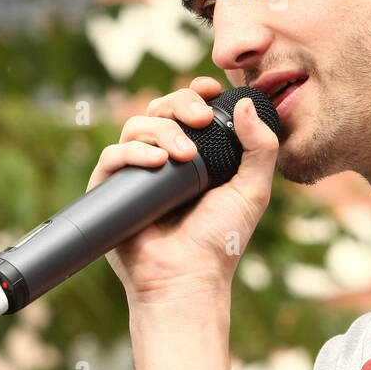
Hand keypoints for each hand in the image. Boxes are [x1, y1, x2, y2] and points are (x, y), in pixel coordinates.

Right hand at [87, 76, 280, 305]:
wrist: (189, 279)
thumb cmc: (221, 241)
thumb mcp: (253, 190)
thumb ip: (260, 147)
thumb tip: (247, 103)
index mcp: (194, 154)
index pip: (187, 109)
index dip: (196, 93)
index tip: (211, 90)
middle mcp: (162, 159)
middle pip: (160, 109)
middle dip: (181, 104)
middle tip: (201, 118)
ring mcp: (135, 174)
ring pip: (136, 127)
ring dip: (161, 130)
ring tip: (183, 155)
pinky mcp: (109, 191)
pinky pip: (112, 156)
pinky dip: (133, 152)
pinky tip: (157, 162)